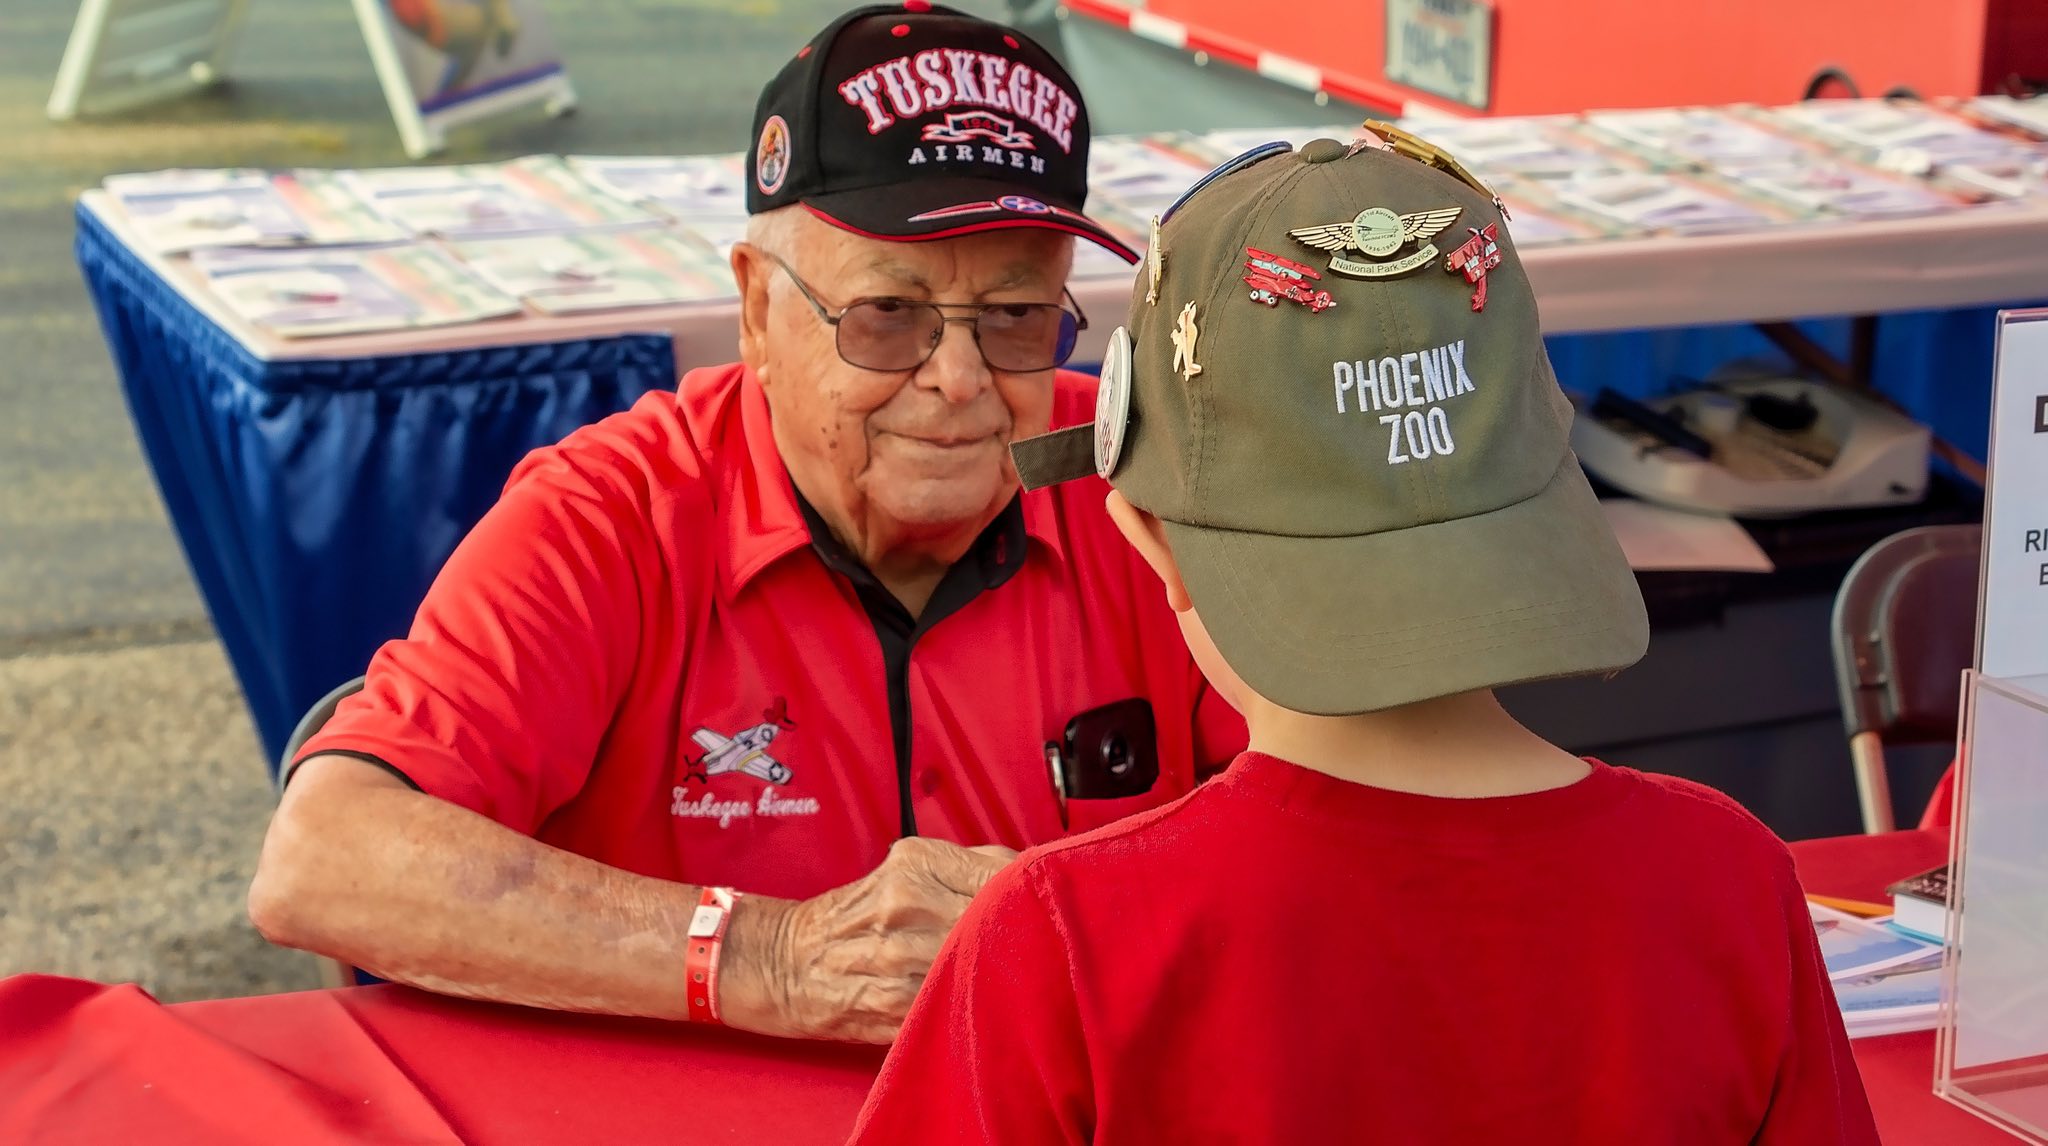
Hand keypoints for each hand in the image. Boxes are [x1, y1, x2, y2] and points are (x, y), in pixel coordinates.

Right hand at [722, 838, 1015, 1043]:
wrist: (785, 961)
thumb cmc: (859, 916)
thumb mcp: (908, 871)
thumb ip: (971, 869)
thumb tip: (1039, 878)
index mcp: (916, 861)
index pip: (1002, 875)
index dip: (1033, 897)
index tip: (1047, 910)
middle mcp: (905, 900)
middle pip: (994, 922)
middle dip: (1018, 939)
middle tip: (1034, 949)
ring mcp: (895, 953)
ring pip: (974, 965)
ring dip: (995, 975)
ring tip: (1001, 976)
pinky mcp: (888, 1001)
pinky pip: (944, 1002)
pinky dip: (961, 1003)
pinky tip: (966, 1000)